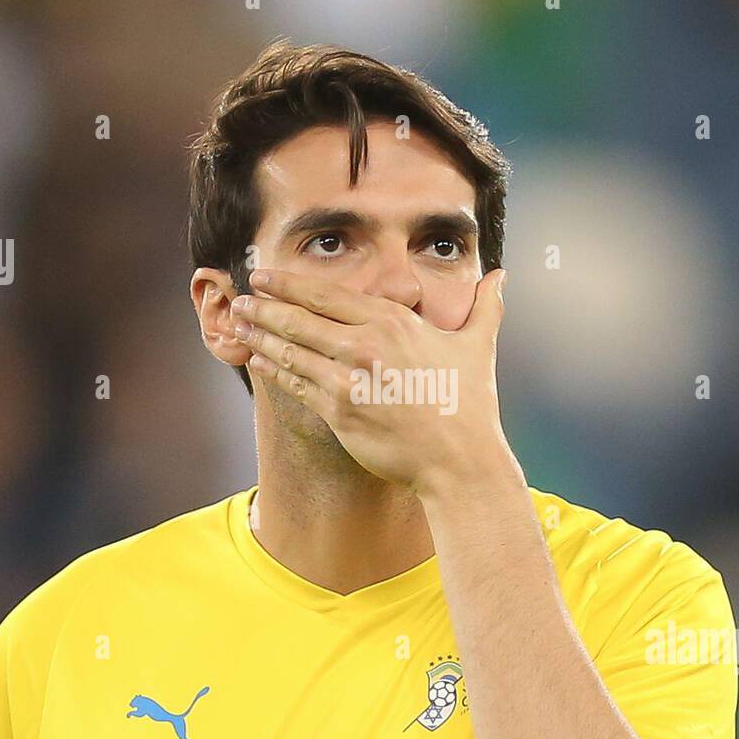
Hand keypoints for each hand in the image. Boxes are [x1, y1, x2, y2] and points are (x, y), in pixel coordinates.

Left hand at [231, 267, 516, 497]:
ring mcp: (348, 380)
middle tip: (240, 296)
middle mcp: (365, 346)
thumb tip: (501, 276)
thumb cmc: (470, 404)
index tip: (266, 276)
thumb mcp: (478, 346)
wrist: (459, 461)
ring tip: (238, 323)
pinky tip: (258, 360)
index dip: (290, 284)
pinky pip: (296, 385)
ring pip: (290, 351)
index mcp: (392, 323)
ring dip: (259, 335)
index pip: (328, 296)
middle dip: (263, 306)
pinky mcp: (339, 413)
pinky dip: (273, 370)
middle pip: (299, 319)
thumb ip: (484, 306)